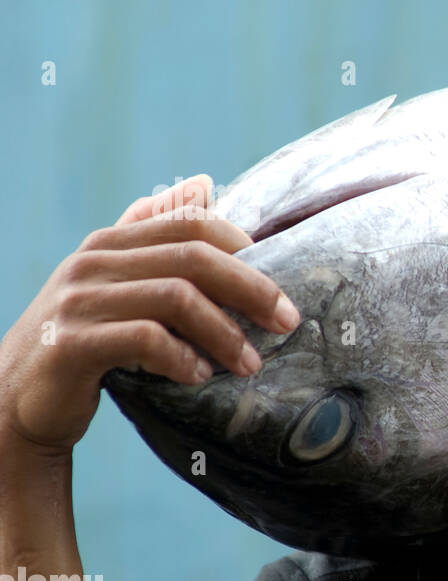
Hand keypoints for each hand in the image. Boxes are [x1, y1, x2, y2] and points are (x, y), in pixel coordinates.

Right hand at [0, 174, 299, 453]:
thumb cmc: (86, 341)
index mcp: (111, 243)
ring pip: (176, 298)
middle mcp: (93, 262)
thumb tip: (204, 182)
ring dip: (225, 334)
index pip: (190, 223)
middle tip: (287, 322)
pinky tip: (199, 377)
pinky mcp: (71, 343)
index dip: (242, 248)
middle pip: (193, 258)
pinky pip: (145, 339)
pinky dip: (182, 358)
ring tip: (249, 364)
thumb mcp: (120, 284)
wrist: (16, 398)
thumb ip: (155, 239)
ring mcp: (79, 301)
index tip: (280, 286)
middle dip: (252, 289)